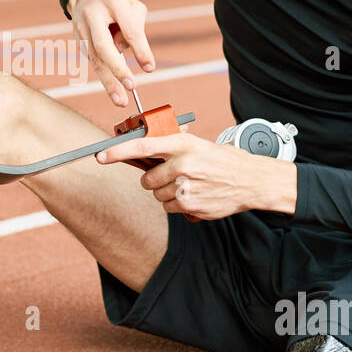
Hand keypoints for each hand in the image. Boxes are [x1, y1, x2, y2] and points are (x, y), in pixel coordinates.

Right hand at [67, 0, 154, 107]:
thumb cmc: (116, 1)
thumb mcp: (133, 5)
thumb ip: (135, 27)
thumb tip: (127, 53)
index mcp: (112, 0)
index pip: (130, 30)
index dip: (141, 50)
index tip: (150, 68)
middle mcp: (93, 14)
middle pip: (104, 47)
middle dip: (118, 70)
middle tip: (132, 86)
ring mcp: (81, 28)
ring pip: (94, 59)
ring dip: (108, 82)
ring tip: (120, 101)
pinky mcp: (78, 40)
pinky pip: (93, 61)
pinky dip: (104, 76)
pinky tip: (113, 90)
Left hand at [96, 132, 297, 217]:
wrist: (251, 181)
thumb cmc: (222, 160)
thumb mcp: (199, 144)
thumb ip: (172, 146)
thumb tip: (142, 147)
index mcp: (183, 144)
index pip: (142, 146)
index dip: (117, 151)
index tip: (100, 155)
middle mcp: (182, 164)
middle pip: (147, 179)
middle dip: (154, 180)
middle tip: (173, 176)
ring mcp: (186, 187)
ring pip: (157, 195)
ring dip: (168, 193)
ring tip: (190, 185)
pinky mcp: (190, 205)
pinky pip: (169, 207)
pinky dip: (177, 205)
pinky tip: (195, 196)